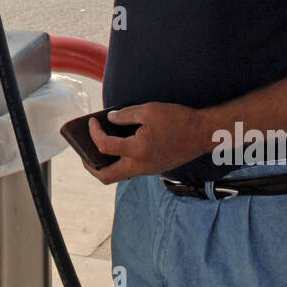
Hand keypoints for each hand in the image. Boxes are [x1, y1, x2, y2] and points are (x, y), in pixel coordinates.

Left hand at [84, 102, 209, 183]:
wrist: (203, 134)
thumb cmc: (178, 119)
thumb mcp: (149, 110)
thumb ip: (126, 115)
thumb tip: (110, 119)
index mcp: (137, 150)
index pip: (105, 147)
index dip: (94, 133)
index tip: (93, 122)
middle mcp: (140, 165)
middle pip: (106, 176)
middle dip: (90, 166)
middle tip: (83, 154)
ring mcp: (147, 170)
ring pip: (119, 176)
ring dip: (105, 166)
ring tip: (97, 151)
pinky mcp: (153, 169)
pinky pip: (131, 170)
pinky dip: (120, 162)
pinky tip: (118, 148)